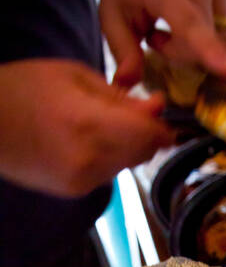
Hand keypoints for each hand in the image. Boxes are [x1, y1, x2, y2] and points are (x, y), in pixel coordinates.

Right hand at [0, 59, 174, 196]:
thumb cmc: (23, 89)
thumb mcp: (75, 76)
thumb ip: (120, 97)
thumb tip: (156, 109)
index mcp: (90, 124)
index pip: (149, 136)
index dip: (161, 124)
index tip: (159, 110)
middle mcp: (90, 159)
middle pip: (143, 152)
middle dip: (146, 133)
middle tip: (134, 111)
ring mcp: (82, 180)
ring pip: (128, 164)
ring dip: (128, 145)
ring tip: (100, 122)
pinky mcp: (74, 190)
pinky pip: (108, 173)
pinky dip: (108, 156)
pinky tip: (85, 139)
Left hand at [101, 0, 225, 86]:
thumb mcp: (112, 12)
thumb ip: (121, 50)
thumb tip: (128, 83)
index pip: (191, 25)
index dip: (209, 50)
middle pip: (205, 44)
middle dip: (180, 52)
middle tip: (155, 34)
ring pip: (221, 39)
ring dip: (197, 43)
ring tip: (174, 21)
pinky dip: (211, 32)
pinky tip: (192, 14)